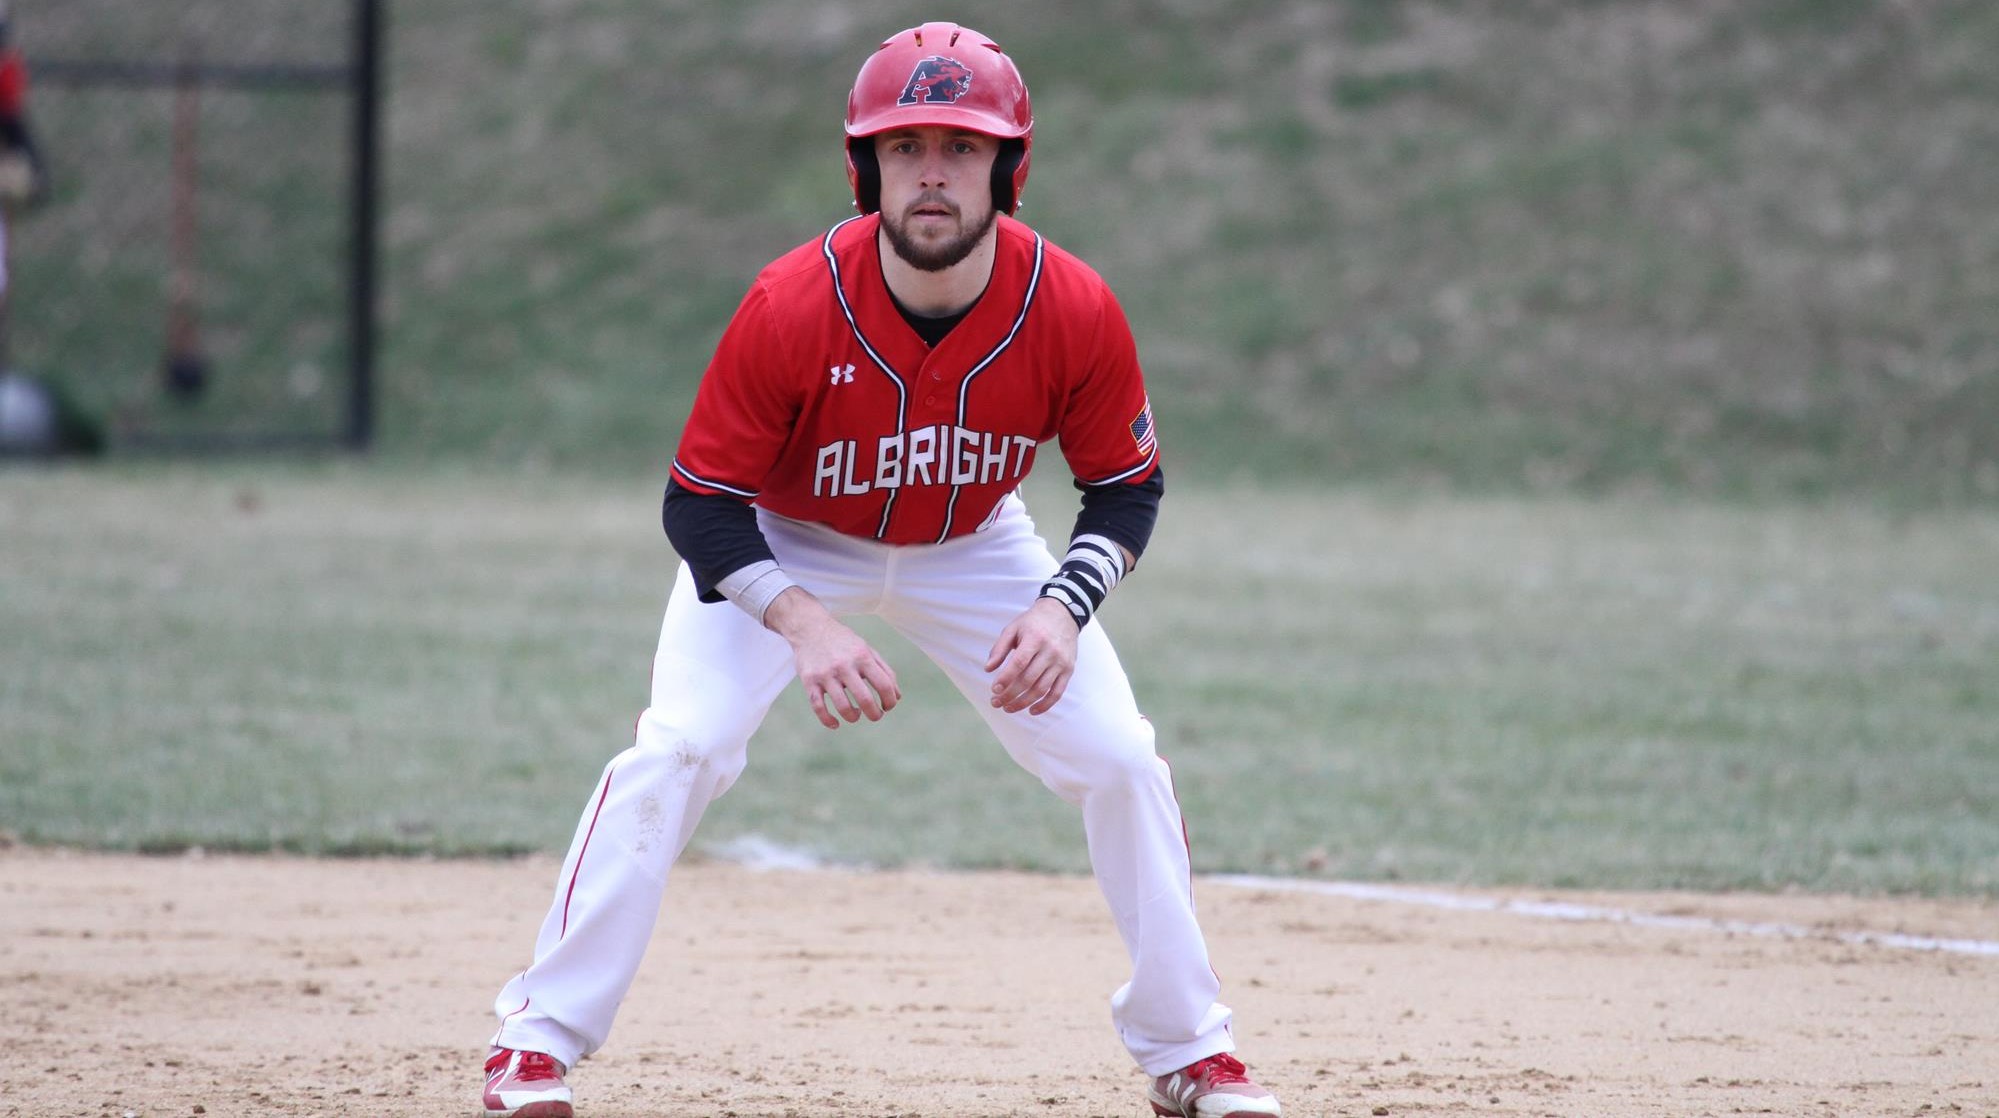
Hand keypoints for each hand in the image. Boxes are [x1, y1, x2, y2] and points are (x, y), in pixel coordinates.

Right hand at [763, 586, 899, 728]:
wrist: (809, 627)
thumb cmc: (843, 642)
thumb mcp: (866, 649)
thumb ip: (884, 671)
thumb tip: (897, 697)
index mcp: (862, 656)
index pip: (884, 685)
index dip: (890, 701)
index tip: (888, 706)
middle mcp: (844, 665)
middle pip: (865, 699)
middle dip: (874, 714)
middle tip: (875, 716)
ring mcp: (826, 674)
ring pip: (842, 706)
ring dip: (853, 717)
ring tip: (856, 715)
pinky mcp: (809, 681)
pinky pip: (818, 707)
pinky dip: (828, 720)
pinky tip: (835, 724)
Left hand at [984, 597, 1079, 715]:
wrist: (1063, 614)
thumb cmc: (1033, 622)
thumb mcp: (1013, 628)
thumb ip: (999, 648)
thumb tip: (988, 669)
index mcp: (1035, 638)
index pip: (1019, 663)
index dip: (1006, 679)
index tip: (994, 690)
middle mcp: (1050, 651)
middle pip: (1029, 679)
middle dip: (1010, 695)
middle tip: (996, 703)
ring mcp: (1061, 662)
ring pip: (1042, 689)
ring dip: (1024, 703)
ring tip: (1008, 708)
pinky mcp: (1069, 670)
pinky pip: (1057, 692)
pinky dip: (1045, 705)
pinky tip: (1032, 711)